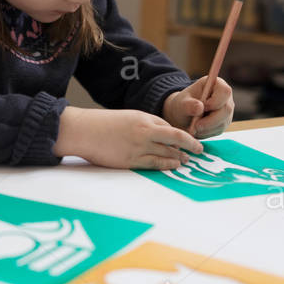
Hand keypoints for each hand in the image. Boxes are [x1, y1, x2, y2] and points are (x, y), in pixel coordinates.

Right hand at [53, 107, 202, 169]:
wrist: (84, 131)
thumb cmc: (103, 124)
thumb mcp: (127, 118)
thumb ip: (144, 125)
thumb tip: (160, 135)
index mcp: (143, 119)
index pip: (169, 127)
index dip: (182, 135)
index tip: (189, 140)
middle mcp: (145, 132)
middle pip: (176, 138)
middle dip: (191, 144)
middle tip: (199, 150)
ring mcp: (139, 147)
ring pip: (167, 152)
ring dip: (180, 157)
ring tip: (187, 160)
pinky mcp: (131, 160)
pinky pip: (155, 163)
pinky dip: (167, 164)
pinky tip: (174, 165)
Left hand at [164, 77, 233, 138]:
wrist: (182, 115)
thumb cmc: (183, 105)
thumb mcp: (181, 103)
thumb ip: (189, 104)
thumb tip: (200, 107)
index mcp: (216, 84)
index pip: (225, 91)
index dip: (216, 101)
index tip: (203, 107)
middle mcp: (225, 97)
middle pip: (227, 109)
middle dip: (211, 120)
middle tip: (196, 125)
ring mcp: (226, 111)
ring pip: (223, 122)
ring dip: (207, 128)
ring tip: (193, 128)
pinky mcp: (223, 122)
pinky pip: (219, 130)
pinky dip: (207, 132)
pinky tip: (198, 130)